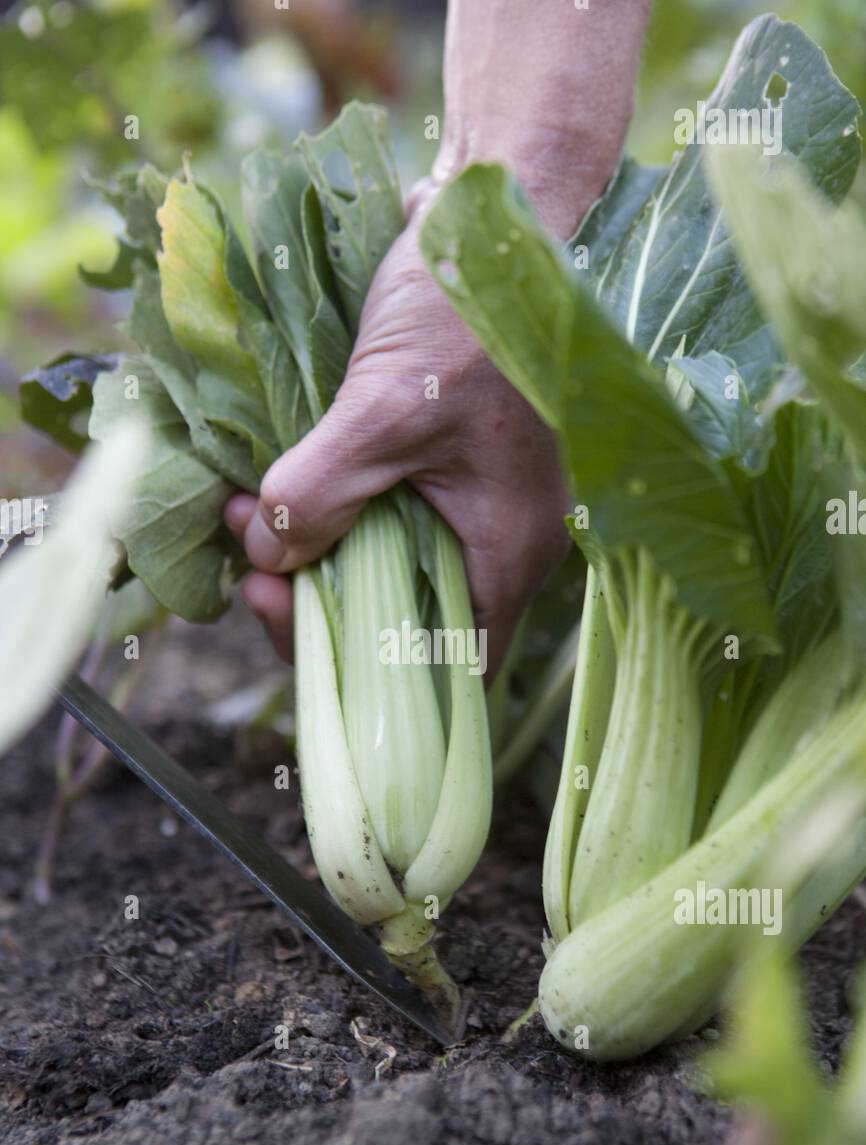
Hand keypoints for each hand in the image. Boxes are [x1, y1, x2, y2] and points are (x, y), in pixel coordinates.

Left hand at [225, 184, 570, 675]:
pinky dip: (318, 510)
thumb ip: (322, 491)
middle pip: (399, 619)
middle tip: (250, 564)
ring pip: (376, 565)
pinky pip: (369, 513)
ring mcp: (462, 501)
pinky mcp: (428, 463)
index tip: (291, 621)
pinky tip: (264, 487)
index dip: (369, 666)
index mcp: (507, 549)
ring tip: (243, 512)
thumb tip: (266, 557)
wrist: (490, 214)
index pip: (447, 663)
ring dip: (306, 550)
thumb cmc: (466, 314)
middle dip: (315, 598)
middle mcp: (490, 540)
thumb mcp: (387, 406)